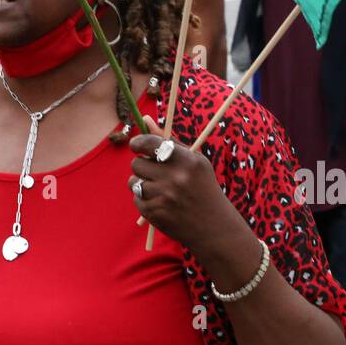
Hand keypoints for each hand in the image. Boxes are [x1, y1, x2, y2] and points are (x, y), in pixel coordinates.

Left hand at [128, 116, 243, 255]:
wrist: (212, 226)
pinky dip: (144, 200)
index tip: (136, 146)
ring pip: (133, 182)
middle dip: (142, 166)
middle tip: (155, 172)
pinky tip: (161, 203)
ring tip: (160, 189)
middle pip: (137, 164)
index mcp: (187, 161)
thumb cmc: (202, 187)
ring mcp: (163, 197)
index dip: (138, 143)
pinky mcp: (154, 213)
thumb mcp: (193, 160)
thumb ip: (168, 139)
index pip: (150, 144)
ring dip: (141, 183)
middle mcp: (175, 178)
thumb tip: (145, 118)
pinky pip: (136, 198)